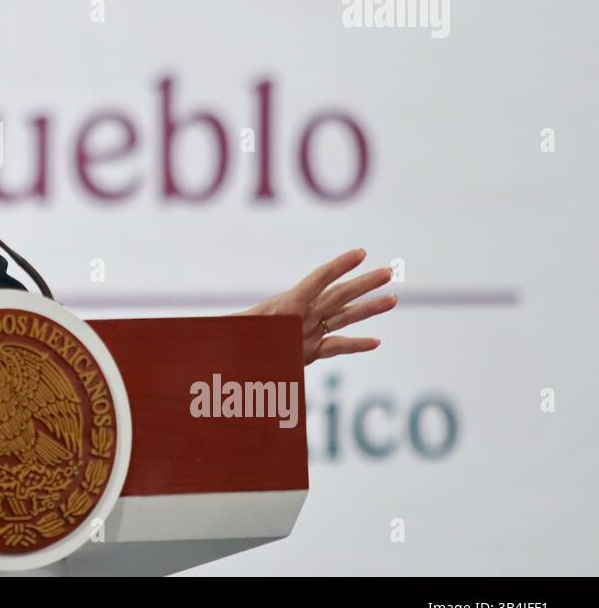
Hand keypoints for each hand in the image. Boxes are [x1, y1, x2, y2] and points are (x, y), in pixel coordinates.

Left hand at [239, 248, 397, 365]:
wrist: (232, 355)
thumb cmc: (231, 338)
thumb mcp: (233, 328)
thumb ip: (231, 324)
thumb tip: (214, 321)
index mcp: (286, 305)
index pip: (316, 281)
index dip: (337, 267)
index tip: (360, 252)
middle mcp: (302, 314)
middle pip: (338, 295)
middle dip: (363, 284)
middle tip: (388, 272)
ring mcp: (309, 331)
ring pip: (344, 318)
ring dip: (369, 310)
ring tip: (393, 299)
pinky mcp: (310, 351)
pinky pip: (338, 346)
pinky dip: (356, 345)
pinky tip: (376, 342)